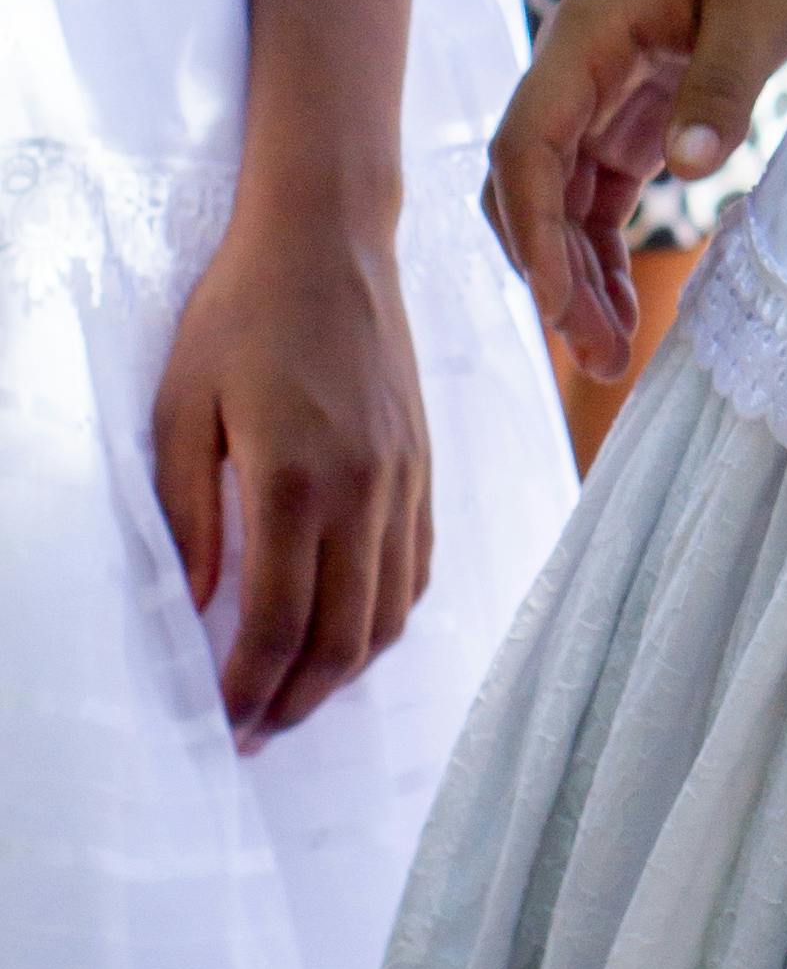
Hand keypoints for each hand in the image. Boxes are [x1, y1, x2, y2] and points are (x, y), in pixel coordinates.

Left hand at [150, 207, 432, 747]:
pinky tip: (348, 628)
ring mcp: (404, 475)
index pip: (279, 626)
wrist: (328, 236)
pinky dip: (386, 617)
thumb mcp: (181, 410)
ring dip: (345, 672)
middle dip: (298, 702)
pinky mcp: (424, 459)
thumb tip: (193, 608)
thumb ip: (186, 518)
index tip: (221, 723)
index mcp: (295, 480)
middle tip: (255, 732)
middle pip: (344, 639)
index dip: (248, 692)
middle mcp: (364, 489)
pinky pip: (418, 565)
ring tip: (297, 694)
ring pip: (391, 612)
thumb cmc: (241, 312)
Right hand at [488, 0, 786, 374]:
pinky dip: (604, 246)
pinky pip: (602, 188)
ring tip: (611, 355)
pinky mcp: (642, 101)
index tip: (559, 308)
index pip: (528, 146)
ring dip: (575, 272)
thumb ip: (724, 84)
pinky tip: (626, 307)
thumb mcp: (766, 2)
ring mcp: (606, 82)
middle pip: (532, 183)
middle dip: (551, 271)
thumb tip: (687, 172)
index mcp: (588, 29)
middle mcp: (580, 59)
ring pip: (562, 196)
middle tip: (598, 357)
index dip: (534, 232)